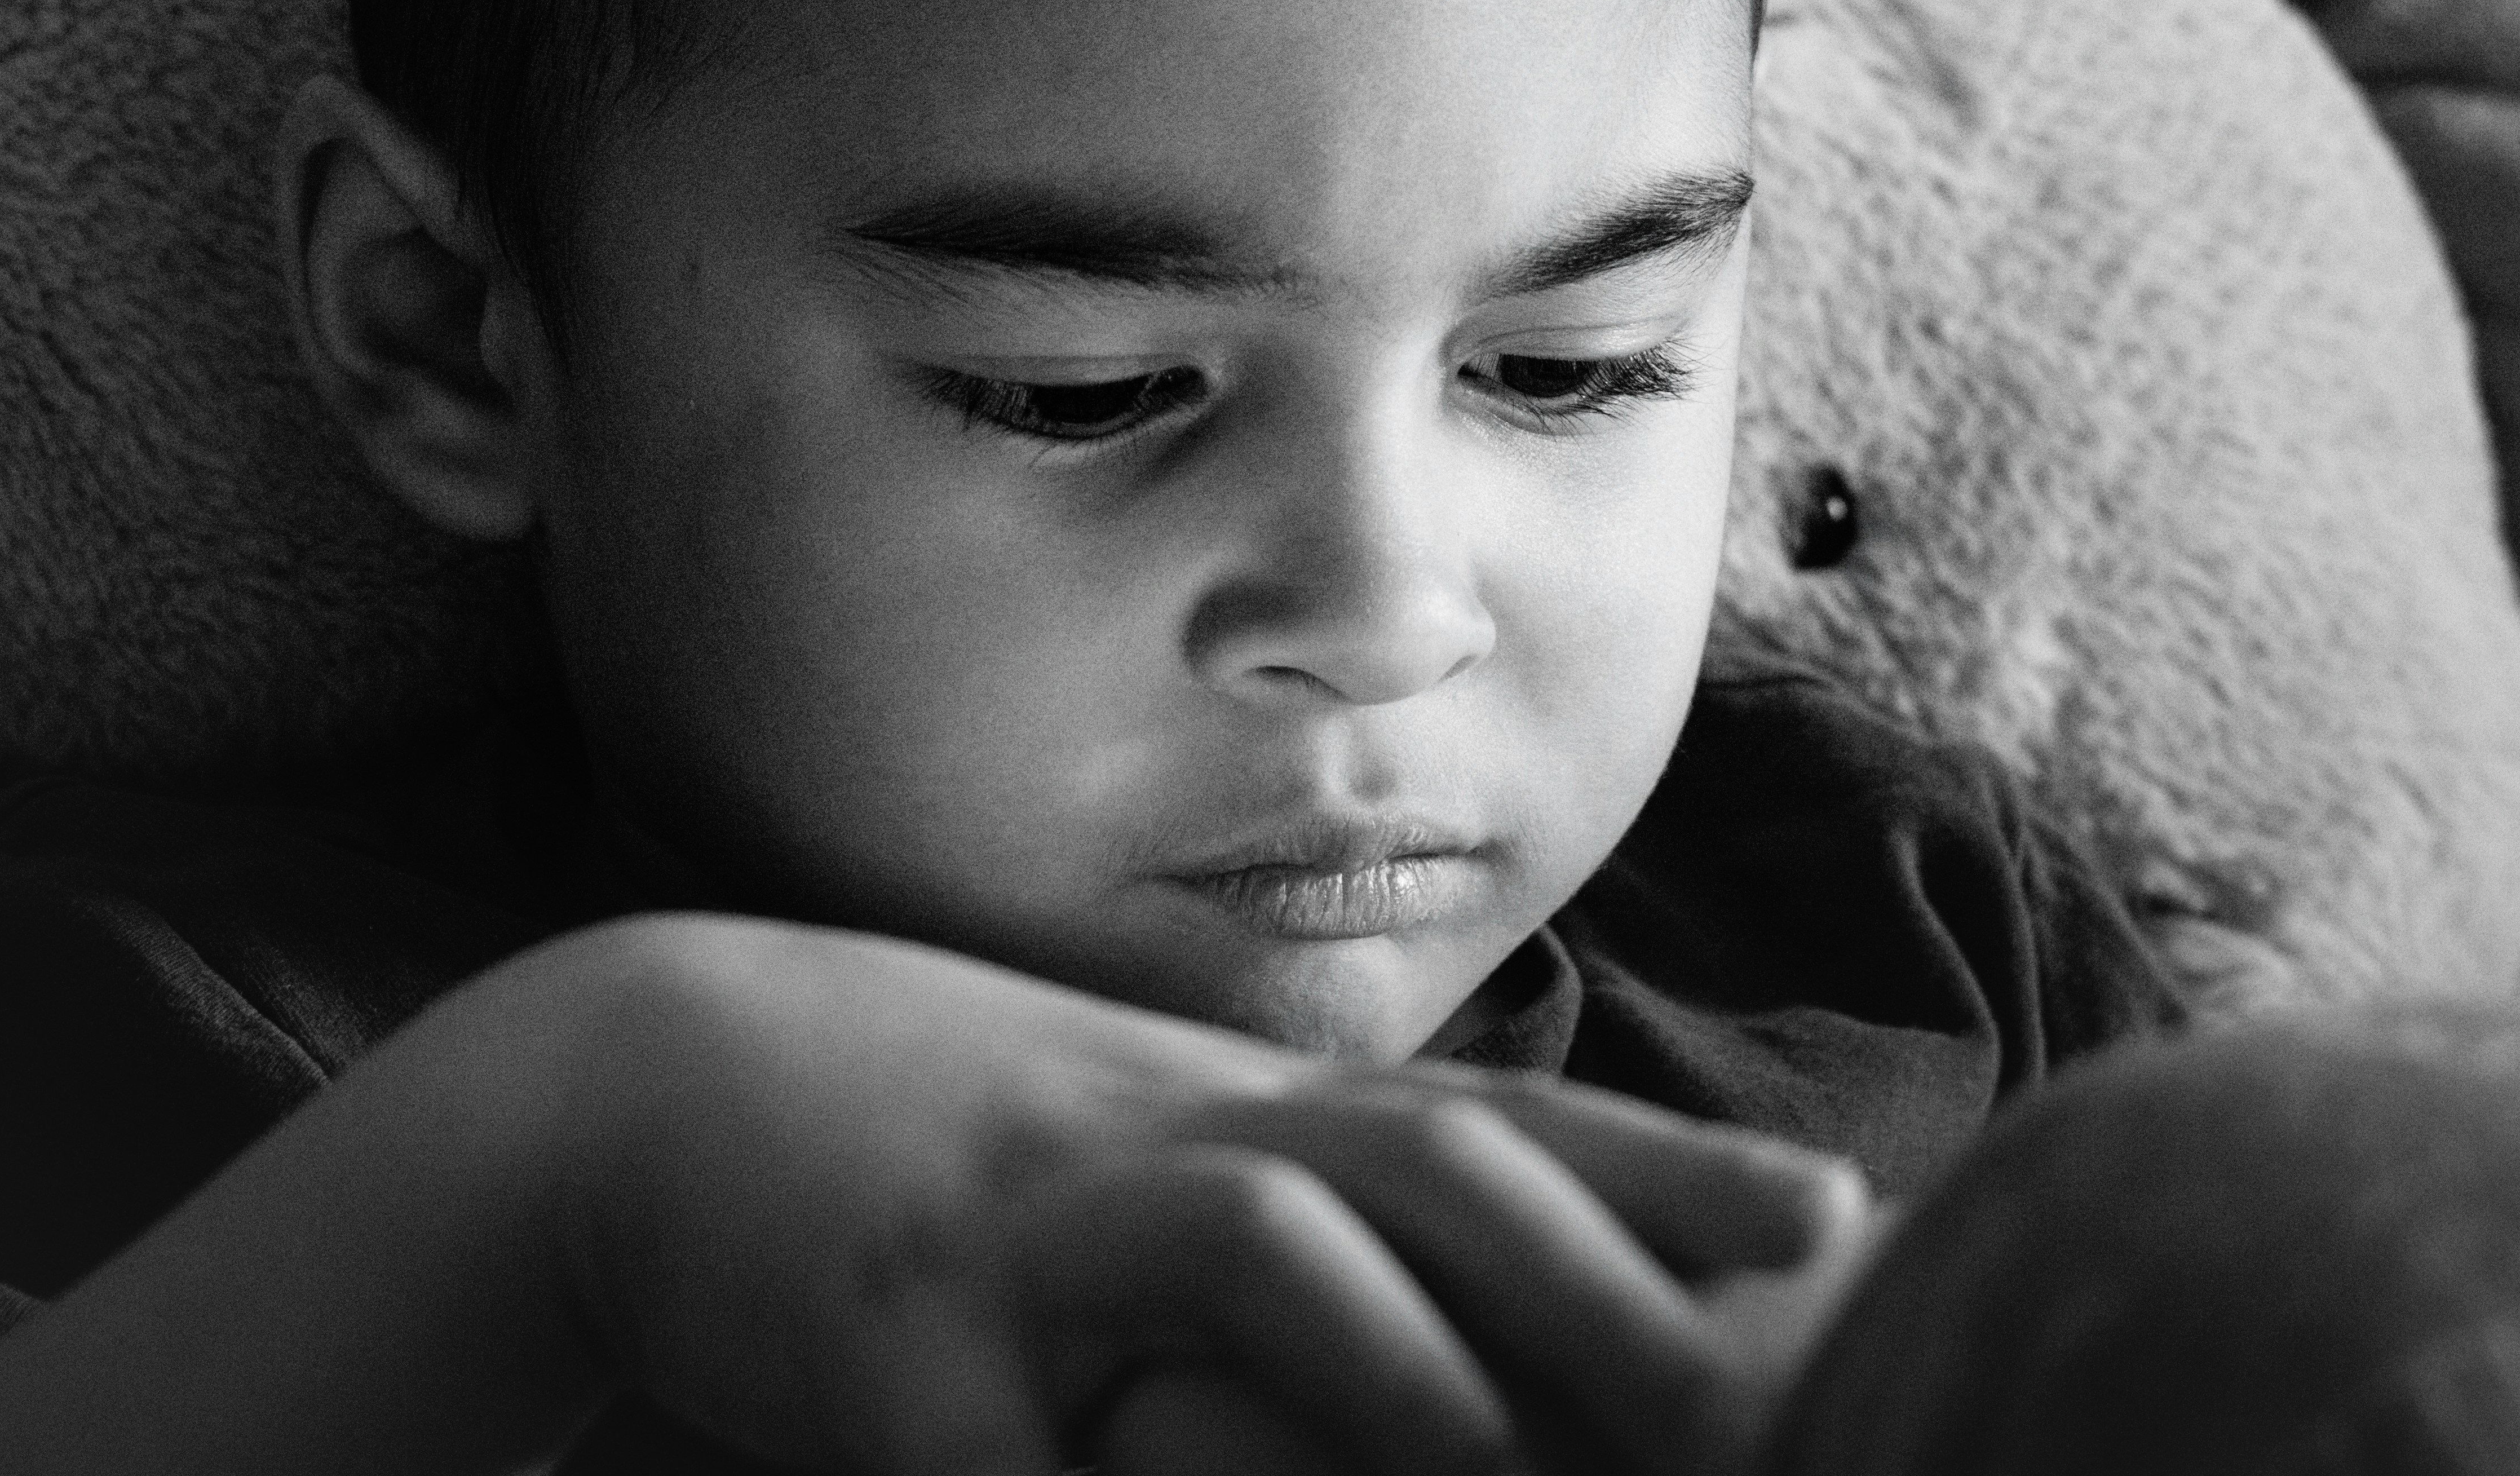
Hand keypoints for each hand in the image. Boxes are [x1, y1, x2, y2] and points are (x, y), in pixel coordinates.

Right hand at [528, 913, 1861, 1475]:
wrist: (675, 1082)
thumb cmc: (978, 1159)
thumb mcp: (1170, 1151)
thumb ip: (1338, 1206)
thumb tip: (1543, 1306)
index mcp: (1255, 1115)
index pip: (1508, 1131)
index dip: (1675, 1177)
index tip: (1843, 1222)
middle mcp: (1175, 1145)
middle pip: (1423, 1166)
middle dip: (1600, 1270)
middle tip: (1745, 1394)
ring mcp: (1041, 1236)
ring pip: (1252, 1248)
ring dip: (1393, 1370)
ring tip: (1496, 1467)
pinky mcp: (902, 1348)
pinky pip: (1028, 1449)